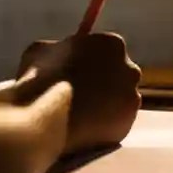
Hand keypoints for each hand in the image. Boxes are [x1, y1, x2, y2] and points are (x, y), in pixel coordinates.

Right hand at [15, 33, 141, 152]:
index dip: (92, 61)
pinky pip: (115, 123)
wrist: (45, 118)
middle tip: (81, 94)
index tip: (79, 71)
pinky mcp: (128, 123)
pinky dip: (103, 125)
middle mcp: (130, 68)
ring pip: (119, 100)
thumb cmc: (40, 78)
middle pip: (119, 74)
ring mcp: (132, 96)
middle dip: (103, 82)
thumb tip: (57, 54)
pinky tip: (84, 128)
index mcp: (113, 44)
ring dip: (105, 105)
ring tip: (79, 114)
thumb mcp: (41, 50)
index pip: (107, 50)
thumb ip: (57, 49)